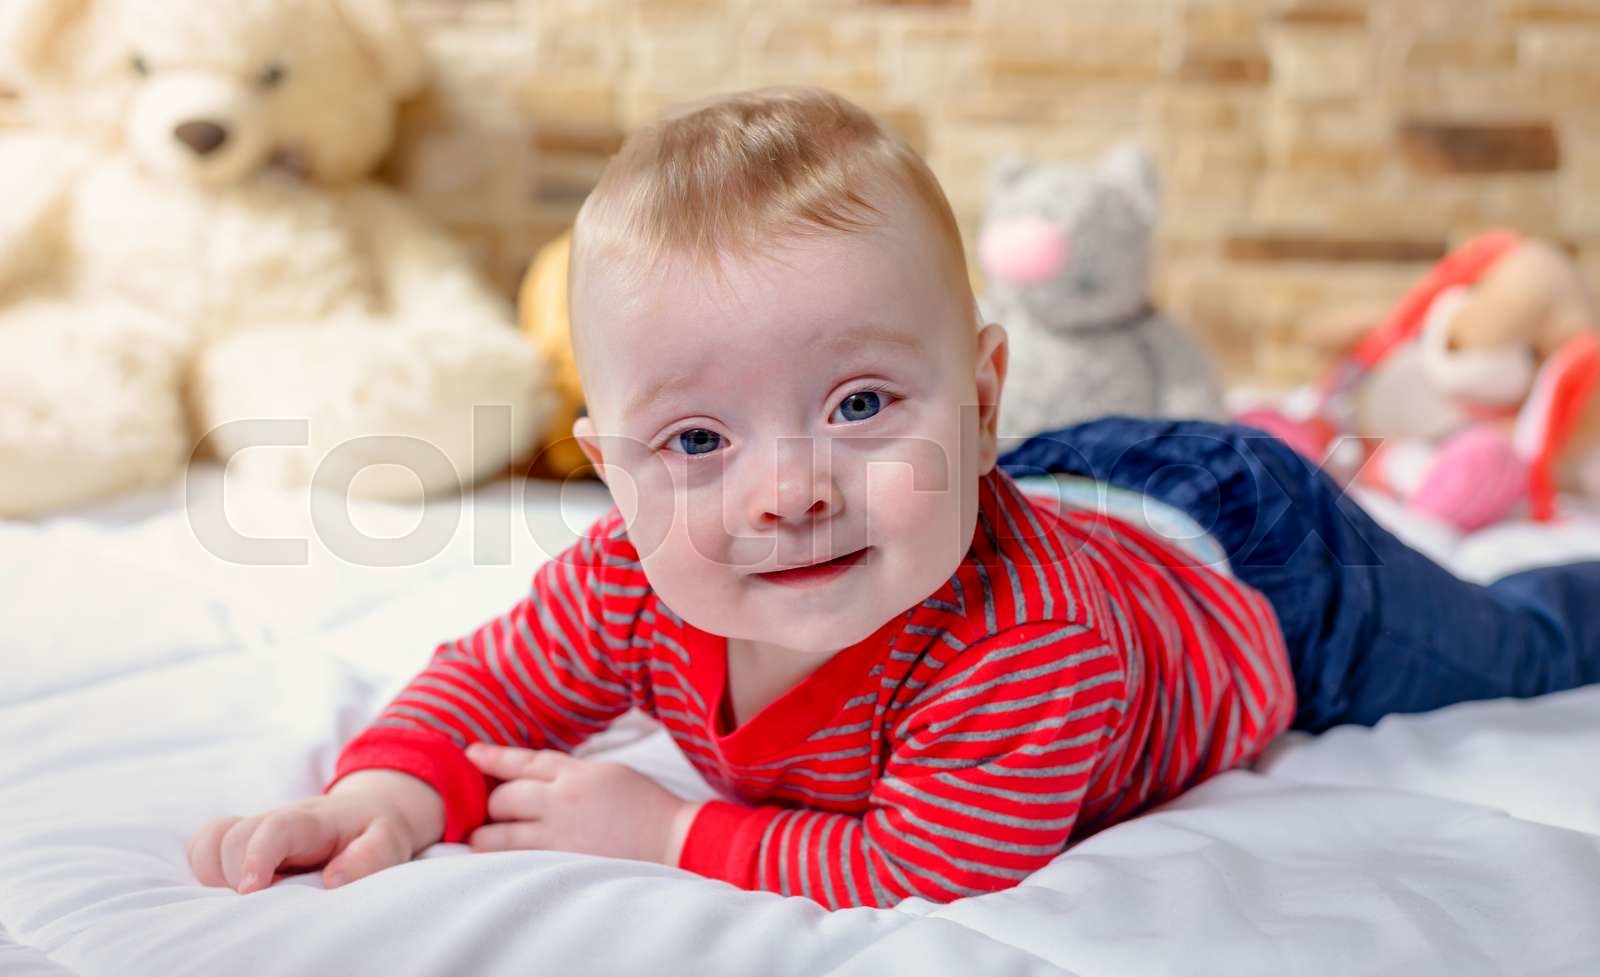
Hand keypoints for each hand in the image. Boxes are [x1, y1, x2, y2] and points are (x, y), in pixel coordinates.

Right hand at [186, 769, 444, 893]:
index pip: (278, 826)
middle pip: (235, 836)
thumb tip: (334, 881)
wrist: (369, 807)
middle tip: (263, 901)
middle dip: (236, 873)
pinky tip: (225, 890)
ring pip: (213, 841)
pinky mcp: (244, 840)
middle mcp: (277, 820)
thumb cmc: (376, 830)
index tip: (251, 889)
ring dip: (214, 874)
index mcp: (314, 819)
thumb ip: (368, 858)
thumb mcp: (388, 841)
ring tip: (244, 898)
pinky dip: (204, 867)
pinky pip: (206, 845)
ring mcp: (257, 828)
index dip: (258, 854)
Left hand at [465, 744, 699, 866]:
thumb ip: (573, 774)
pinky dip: (501, 860)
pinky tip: (493, 864)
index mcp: (578, 773)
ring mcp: (560, 834)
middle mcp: (563, 799)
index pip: (526, 761)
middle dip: (492, 803)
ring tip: (479, 841)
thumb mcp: (611, 775)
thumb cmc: (648, 808)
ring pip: (502, 834)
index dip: (495, 758)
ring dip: (485, 837)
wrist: (675, 840)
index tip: (470, 755)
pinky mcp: (562, 863)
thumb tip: (540, 779)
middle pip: (506, 796)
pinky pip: (517, 861)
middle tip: (486, 812)